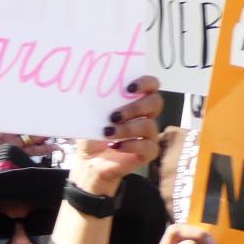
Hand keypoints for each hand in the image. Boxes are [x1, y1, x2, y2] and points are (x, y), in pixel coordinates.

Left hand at [66, 76, 162, 195]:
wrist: (89, 160)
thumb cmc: (92, 133)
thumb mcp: (90, 115)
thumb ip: (96, 101)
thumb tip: (89, 86)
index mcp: (135, 100)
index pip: (151, 85)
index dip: (145, 83)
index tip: (129, 88)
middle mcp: (146, 115)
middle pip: (155, 102)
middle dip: (135, 107)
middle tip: (114, 115)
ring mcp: (149, 134)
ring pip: (149, 126)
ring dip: (127, 128)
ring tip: (108, 133)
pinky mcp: (148, 152)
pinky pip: (148, 147)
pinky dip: (130, 146)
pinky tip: (115, 146)